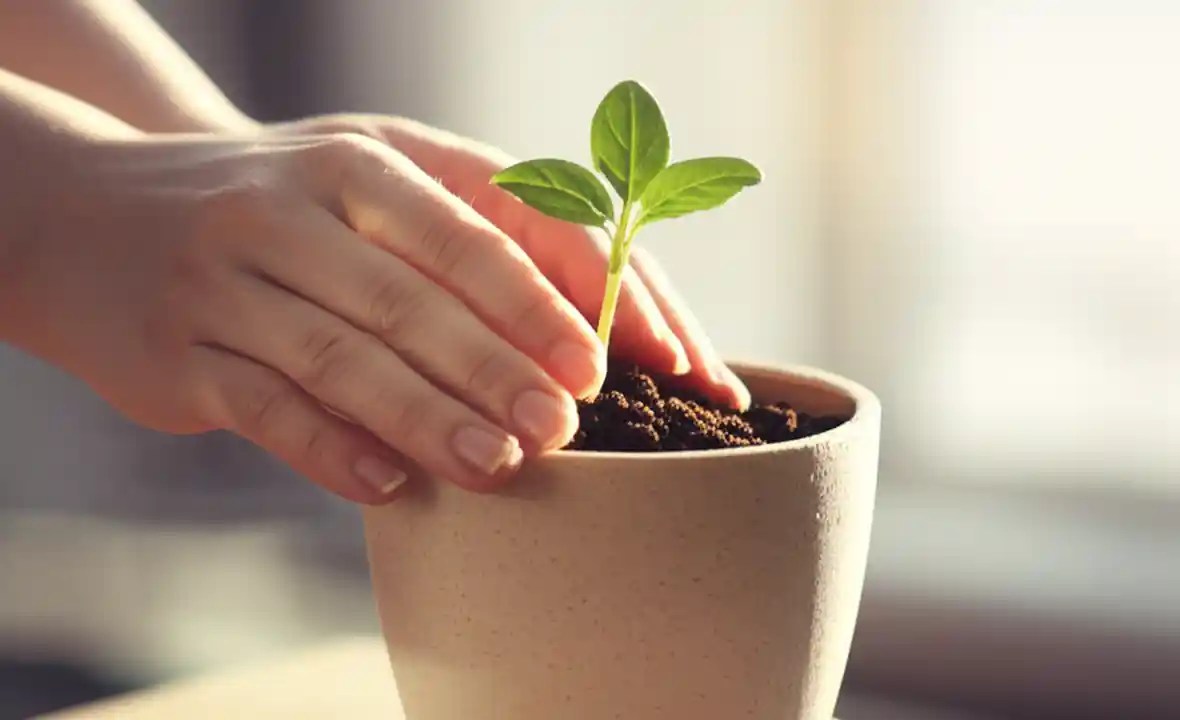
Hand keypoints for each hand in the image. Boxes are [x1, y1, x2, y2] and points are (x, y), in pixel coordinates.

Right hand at [13, 132, 605, 502]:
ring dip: (426, 417)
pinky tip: (391, 485)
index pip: (470, 231)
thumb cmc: (283, 211)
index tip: (603, 364)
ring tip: (497, 465)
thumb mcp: (363, 185)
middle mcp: (288, 208)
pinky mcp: (178, 352)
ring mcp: (225, 278)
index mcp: (360, 162)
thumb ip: (463, 236)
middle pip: (410, 297)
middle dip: (495, 366)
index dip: (541, 300)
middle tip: (560, 426)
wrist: (91, 213)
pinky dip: (332, 449)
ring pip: (341, 358)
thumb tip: (591, 326)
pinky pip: (266, 408)